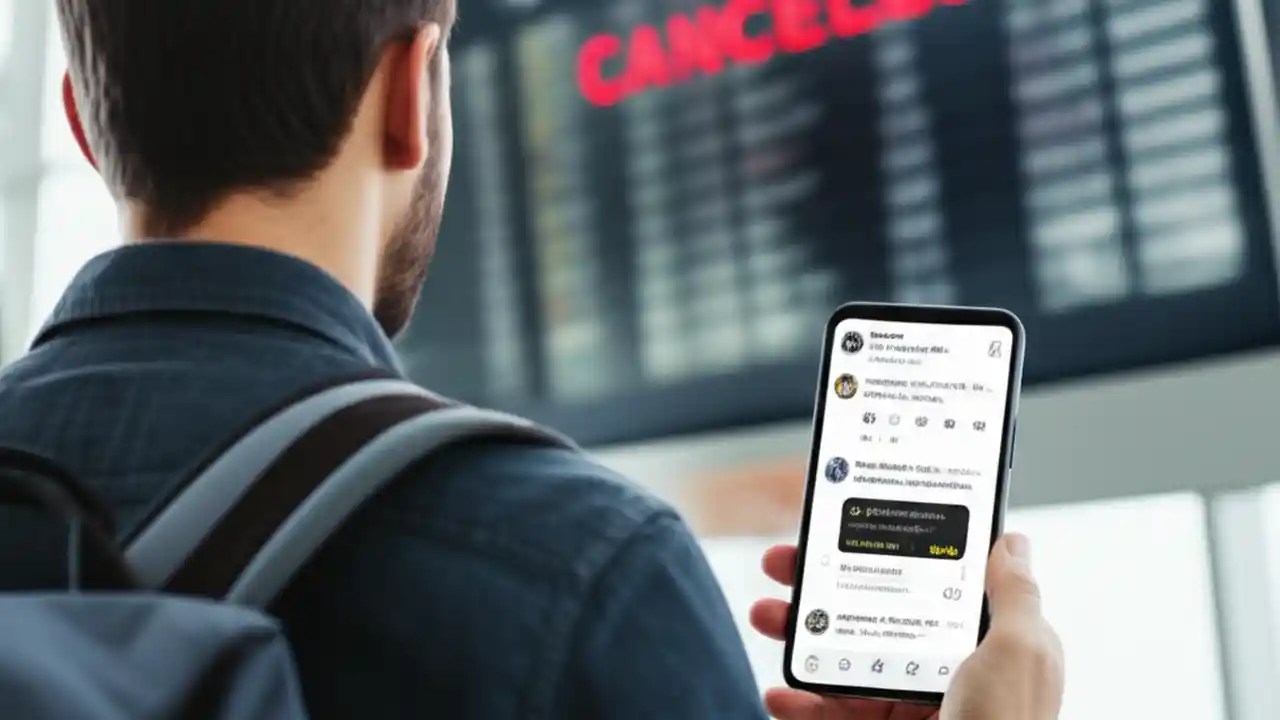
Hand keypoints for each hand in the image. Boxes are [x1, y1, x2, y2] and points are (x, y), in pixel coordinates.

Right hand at [749, 534, 1063, 719]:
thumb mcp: (1021, 651)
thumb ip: (1013, 595)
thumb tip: (1011, 543)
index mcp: (986, 649)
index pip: (931, 588)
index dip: (887, 560)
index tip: (848, 538)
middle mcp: (950, 677)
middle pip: (877, 621)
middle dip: (825, 592)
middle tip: (784, 569)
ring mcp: (913, 713)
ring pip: (846, 667)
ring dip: (801, 642)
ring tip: (767, 618)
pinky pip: (834, 716)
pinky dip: (799, 706)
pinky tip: (780, 694)